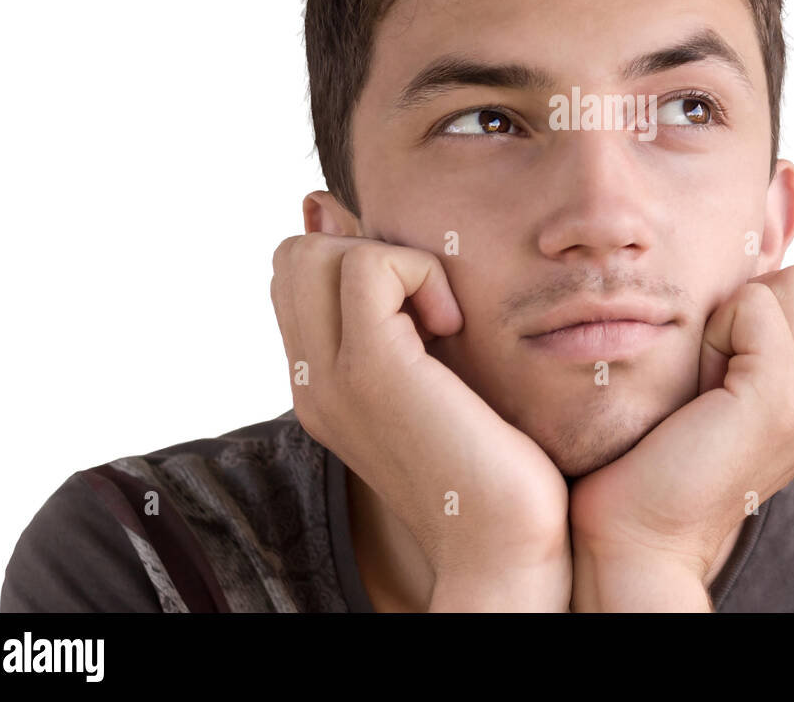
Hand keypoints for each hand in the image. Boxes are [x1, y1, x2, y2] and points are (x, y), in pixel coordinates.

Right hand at [270, 233, 571, 609]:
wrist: (500, 542)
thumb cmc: (488, 459)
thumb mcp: (434, 373)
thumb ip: (401, 320)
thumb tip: (383, 253)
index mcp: (319, 382)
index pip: (293, 276)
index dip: (357, 260)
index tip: (417, 305)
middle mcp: (310, 380)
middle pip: (292, 256)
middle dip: (366, 251)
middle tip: (424, 306)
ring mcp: (330, 376)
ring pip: (313, 253)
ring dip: (390, 260)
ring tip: (437, 319)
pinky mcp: (370, 370)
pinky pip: (368, 266)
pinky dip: (419, 272)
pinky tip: (451, 326)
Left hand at [567, 261, 793, 609]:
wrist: (637, 534)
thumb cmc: (654, 452)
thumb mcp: (720, 381)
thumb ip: (754, 335)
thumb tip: (754, 267)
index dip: (771, 298)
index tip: (726, 355)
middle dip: (758, 300)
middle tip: (717, 367)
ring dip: (736, 314)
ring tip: (709, 380)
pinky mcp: (783, 400)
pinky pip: (758, 306)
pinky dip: (719, 330)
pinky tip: (701, 387)